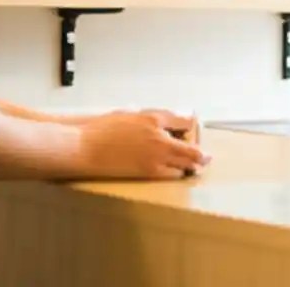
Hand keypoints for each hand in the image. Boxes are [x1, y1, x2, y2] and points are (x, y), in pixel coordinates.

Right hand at [77, 111, 209, 179]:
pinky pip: (172, 174)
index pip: (184, 121)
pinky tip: (178, 173)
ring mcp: (156, 155)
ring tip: (195, 166)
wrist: (83, 148)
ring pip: (186, 163)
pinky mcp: (149, 172)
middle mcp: (159, 136)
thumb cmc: (100, 130)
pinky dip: (178, 173)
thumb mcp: (128, 115)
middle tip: (206, 157)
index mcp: (153, 118)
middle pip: (192, 146)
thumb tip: (163, 124)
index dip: (191, 126)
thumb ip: (148, 119)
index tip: (193, 129)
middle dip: (200, 152)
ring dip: (192, 164)